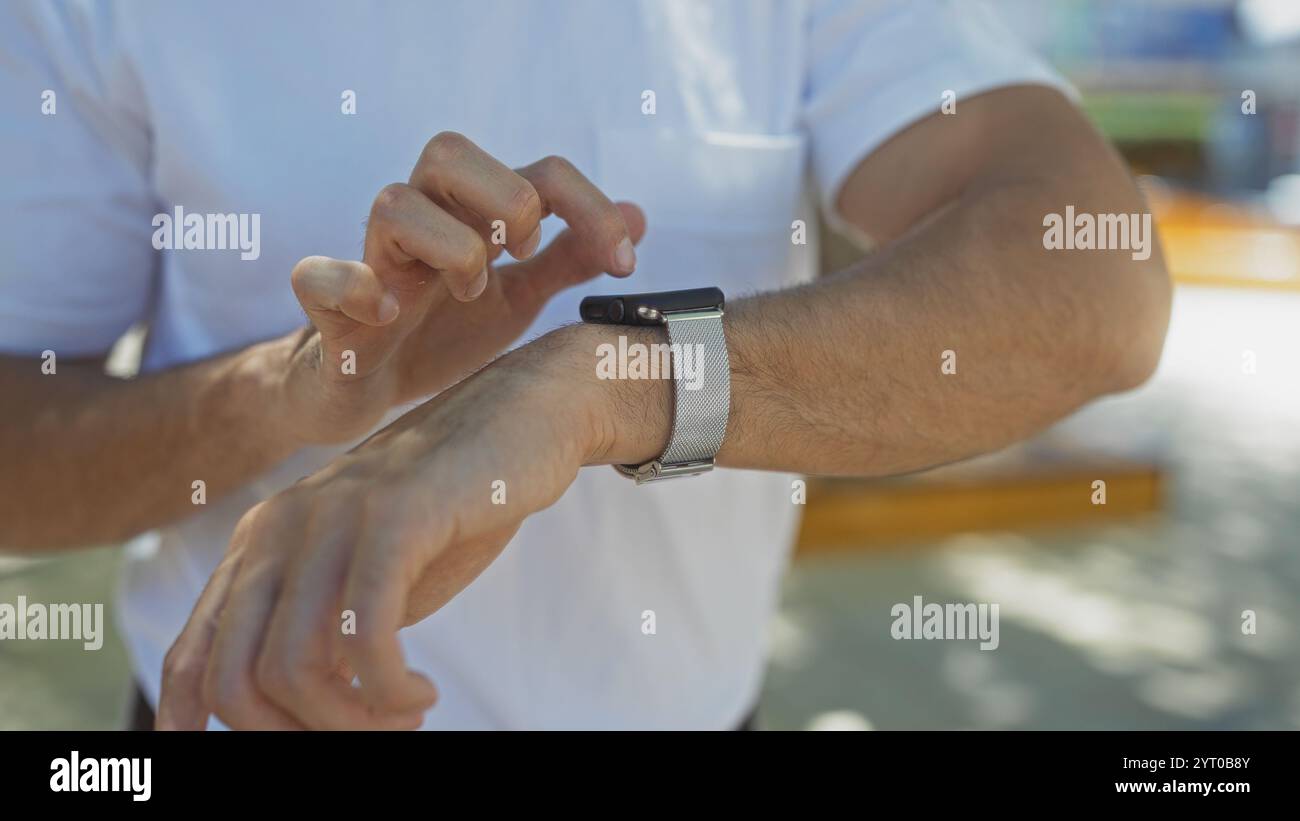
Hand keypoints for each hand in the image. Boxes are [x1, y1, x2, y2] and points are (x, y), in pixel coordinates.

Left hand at [156, 324, 662, 729]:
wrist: (518, 419)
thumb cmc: (448, 508)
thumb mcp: (369, 572)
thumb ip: (324, 624)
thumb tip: (298, 706)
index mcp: (263, 544)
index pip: (195, 653)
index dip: (188, 716)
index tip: (205, 753)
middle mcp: (279, 529)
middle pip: (236, 679)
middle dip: (296, 734)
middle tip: (364, 735)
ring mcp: (332, 518)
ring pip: (295, 667)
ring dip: (352, 722)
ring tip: (402, 719)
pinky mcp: (392, 517)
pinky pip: (365, 636)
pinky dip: (389, 690)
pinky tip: (420, 693)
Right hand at [276, 131, 643, 445]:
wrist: (364, 390)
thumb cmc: (441, 331)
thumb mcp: (518, 296)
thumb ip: (570, 257)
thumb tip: (637, 218)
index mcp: (470, 216)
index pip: (537, 173)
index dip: (590, 206)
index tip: (624, 263)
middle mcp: (421, 224)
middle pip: (449, 151)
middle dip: (508, 199)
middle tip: (526, 255)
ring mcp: (371, 261)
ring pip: (393, 203)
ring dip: (450, 246)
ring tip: (470, 295)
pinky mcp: (328, 306)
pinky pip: (317, 274)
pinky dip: (356, 287)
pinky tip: (389, 315)